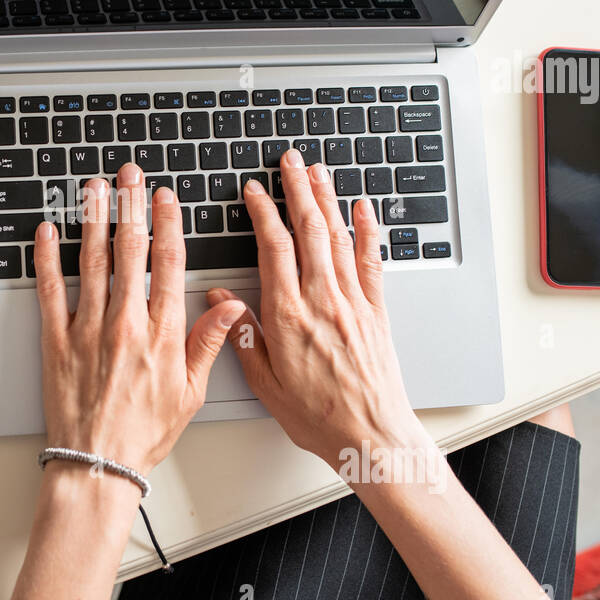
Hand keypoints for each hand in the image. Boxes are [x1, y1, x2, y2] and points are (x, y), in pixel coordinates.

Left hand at [32, 164, 245, 474]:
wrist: (97, 462)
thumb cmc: (143, 433)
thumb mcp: (191, 393)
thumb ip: (208, 343)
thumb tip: (231, 307)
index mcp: (162, 334)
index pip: (169, 264)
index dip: (168, 224)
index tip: (166, 198)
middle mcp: (126, 323)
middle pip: (130, 250)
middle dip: (131, 205)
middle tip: (130, 174)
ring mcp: (88, 329)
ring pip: (91, 260)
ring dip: (93, 218)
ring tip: (94, 188)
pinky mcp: (56, 340)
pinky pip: (50, 290)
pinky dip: (47, 258)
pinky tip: (47, 232)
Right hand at [210, 151, 424, 468]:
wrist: (371, 438)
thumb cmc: (318, 418)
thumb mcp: (265, 384)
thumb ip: (242, 336)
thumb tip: (222, 300)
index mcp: (288, 317)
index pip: (273, 249)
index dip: (263, 213)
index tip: (254, 191)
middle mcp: (322, 301)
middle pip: (308, 231)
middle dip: (297, 190)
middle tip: (289, 161)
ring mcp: (353, 302)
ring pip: (338, 237)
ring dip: (327, 200)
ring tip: (317, 171)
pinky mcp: (376, 311)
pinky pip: (370, 260)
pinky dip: (366, 230)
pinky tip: (362, 208)